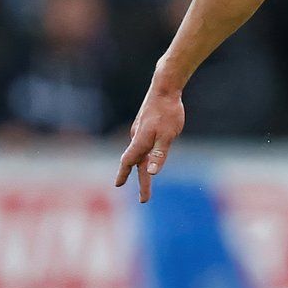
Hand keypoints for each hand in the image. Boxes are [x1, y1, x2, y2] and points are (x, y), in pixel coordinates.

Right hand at [116, 87, 185, 202]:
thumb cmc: (168, 112)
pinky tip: (149, 158)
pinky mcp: (145, 126)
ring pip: (139, 155)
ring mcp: (140, 131)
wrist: (165, 88)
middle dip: (139, 181)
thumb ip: (159, 154)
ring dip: (141, 170)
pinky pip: (143, 146)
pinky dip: (144, 157)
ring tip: (146, 183)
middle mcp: (137, 137)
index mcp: (140, 141)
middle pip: (136, 163)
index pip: (129, 163)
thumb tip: (150, 173)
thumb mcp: (167, 135)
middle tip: (144, 199)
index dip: (124, 175)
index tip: (118, 186)